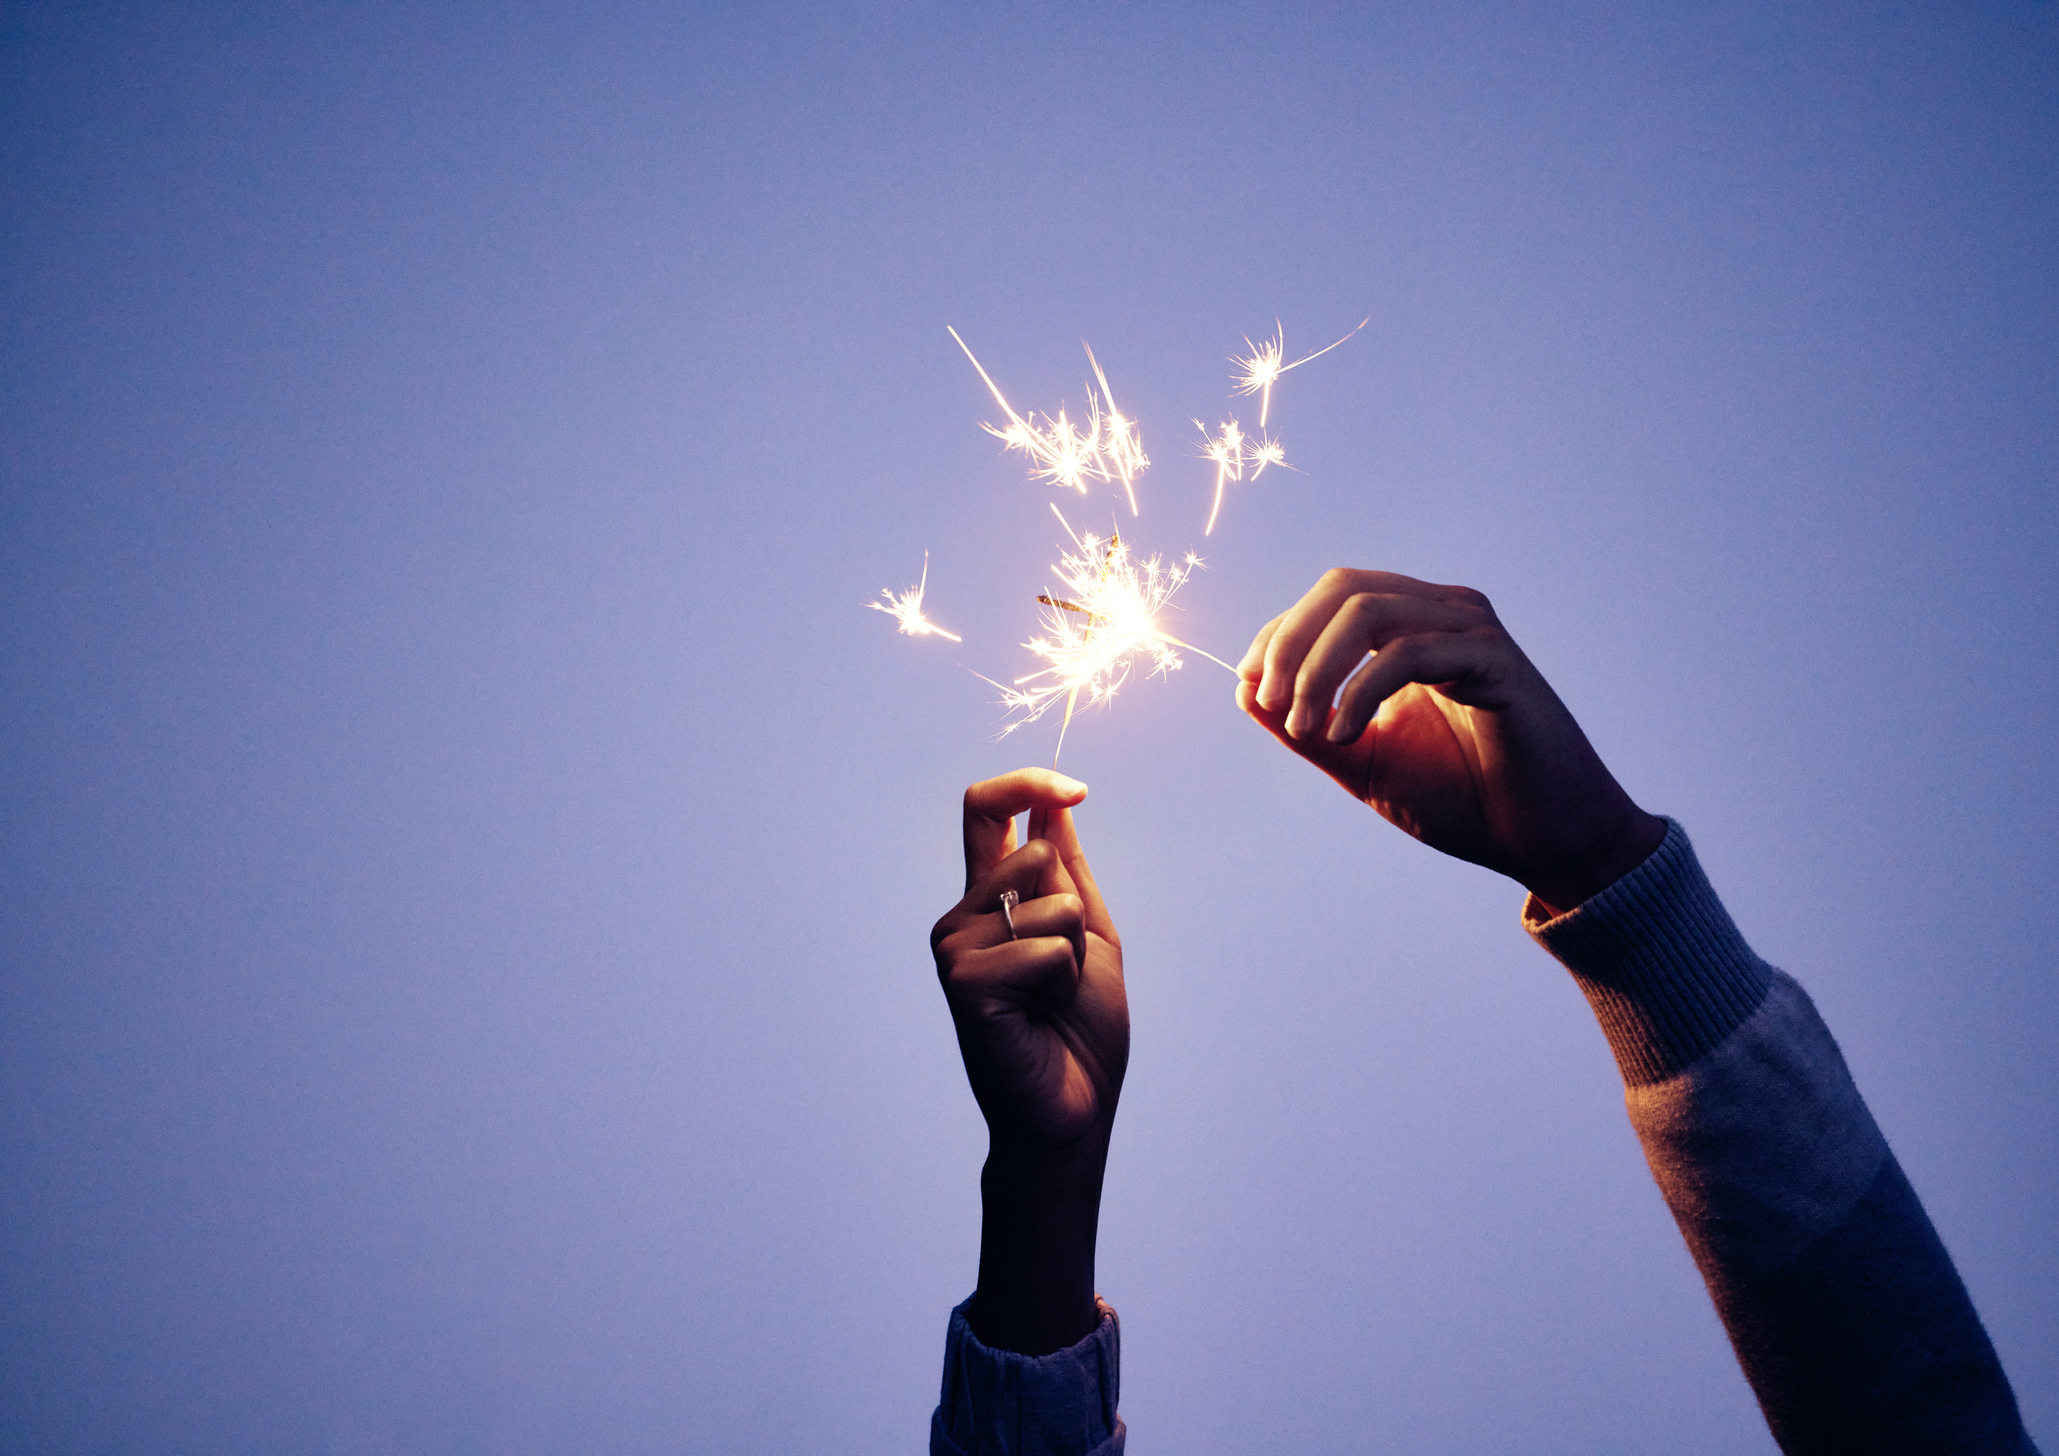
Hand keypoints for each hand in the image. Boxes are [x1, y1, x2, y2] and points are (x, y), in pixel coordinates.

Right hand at [930, 768, 1127, 1352]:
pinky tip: (1037, 1019)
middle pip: (1035, 850)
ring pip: (1052, 902)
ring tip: (1049, 1000)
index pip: (987, 812)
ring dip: (1074, 954)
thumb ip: (1069, 872)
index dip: (1028, 783)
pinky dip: (1061, 982)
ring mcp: (956, 949)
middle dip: (1078, 909)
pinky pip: (1043, 947)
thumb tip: (1057, 802)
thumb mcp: (1089, 936)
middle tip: (1063, 974)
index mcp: (988, 900)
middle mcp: (963, 917)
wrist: (1073, 1111)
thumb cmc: (1079, 1033)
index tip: (1077, 789)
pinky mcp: (964, 983)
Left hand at [1239, 569, 1664, 915]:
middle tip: (1271, 702)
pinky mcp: (1495, 661)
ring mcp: (1472, 631)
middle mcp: (1443, 613)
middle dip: (1289, 641)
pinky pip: (1408, 653)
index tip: (1252, 689)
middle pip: (1342, 587)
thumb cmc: (1463, 799)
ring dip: (1318, 668)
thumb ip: (1303, 727)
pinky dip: (1361, 692)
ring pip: (1368, 610)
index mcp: (1413, 627)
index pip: (1330, 598)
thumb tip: (1242, 689)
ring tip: (1306, 727)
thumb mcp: (1362, 762)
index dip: (1279, 635)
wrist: (1541, 841)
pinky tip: (1344, 735)